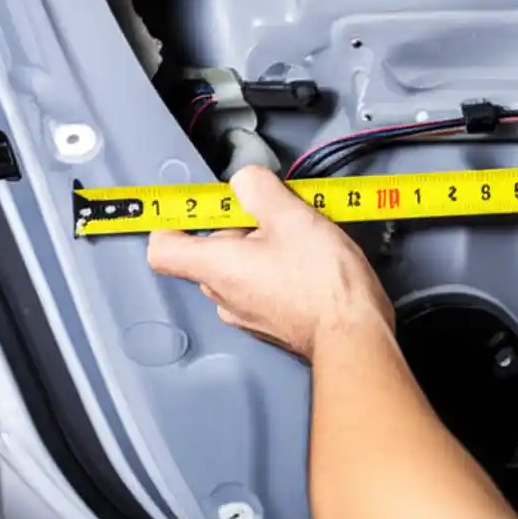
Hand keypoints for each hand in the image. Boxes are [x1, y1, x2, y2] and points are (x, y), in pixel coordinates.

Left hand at [146, 166, 393, 359]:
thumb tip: (244, 182)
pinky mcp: (271, 326)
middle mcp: (223, 296)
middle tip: (279, 215)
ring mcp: (247, 316)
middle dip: (240, 228)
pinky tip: (311, 266)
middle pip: (211, 252)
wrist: (355, 336)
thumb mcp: (290, 215)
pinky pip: (261, 289)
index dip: (173, 223)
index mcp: (216, 267)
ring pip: (239, 270)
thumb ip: (257, 187)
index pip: (162, 249)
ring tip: (302, 240)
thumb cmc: (322, 281)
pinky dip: (278, 272)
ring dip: (263, 249)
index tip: (200, 208)